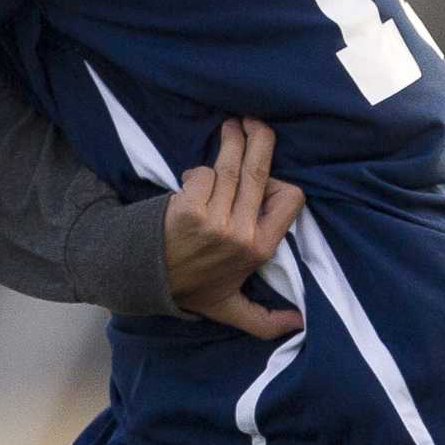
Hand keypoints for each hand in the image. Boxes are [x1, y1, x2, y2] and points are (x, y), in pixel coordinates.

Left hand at [165, 117, 304, 340]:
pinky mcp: (187, 208)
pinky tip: (193, 178)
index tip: (270, 177)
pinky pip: (201, 174)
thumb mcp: (231, 309)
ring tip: (232, 125)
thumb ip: (264, 319)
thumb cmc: (191, 289)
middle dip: (259, 140)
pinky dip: (197, 173)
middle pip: (259, 172)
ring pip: (229, 168)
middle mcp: (241, 233)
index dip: (282, 184)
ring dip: (231, 141)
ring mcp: (214, 220)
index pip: (290, 200)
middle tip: (255, 120)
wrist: (146, 280)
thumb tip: (298, 324)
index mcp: (259, 249)